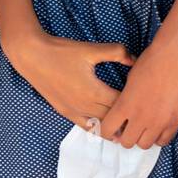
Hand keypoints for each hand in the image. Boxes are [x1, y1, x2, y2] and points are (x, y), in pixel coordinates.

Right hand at [10, 31, 137, 130]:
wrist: (33, 56)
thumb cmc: (61, 52)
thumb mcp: (91, 49)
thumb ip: (116, 52)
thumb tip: (134, 59)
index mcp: (95, 92)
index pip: (122, 104)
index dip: (134, 104)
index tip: (144, 101)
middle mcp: (85, 106)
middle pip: (113, 119)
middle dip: (127, 118)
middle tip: (142, 118)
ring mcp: (74, 112)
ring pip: (100, 128)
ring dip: (114, 128)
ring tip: (127, 127)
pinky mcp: (65, 112)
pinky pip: (85, 127)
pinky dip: (97, 128)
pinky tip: (105, 128)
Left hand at [97, 31, 177, 148]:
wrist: (174, 57)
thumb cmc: (150, 63)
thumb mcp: (129, 80)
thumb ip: (125, 99)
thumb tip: (124, 111)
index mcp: (125, 105)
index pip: (108, 129)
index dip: (107, 130)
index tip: (112, 128)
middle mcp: (140, 117)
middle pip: (126, 142)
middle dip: (125, 136)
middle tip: (129, 128)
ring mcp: (158, 122)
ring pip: (144, 145)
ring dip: (142, 138)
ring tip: (145, 128)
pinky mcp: (174, 122)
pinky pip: (163, 141)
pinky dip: (159, 137)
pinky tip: (158, 127)